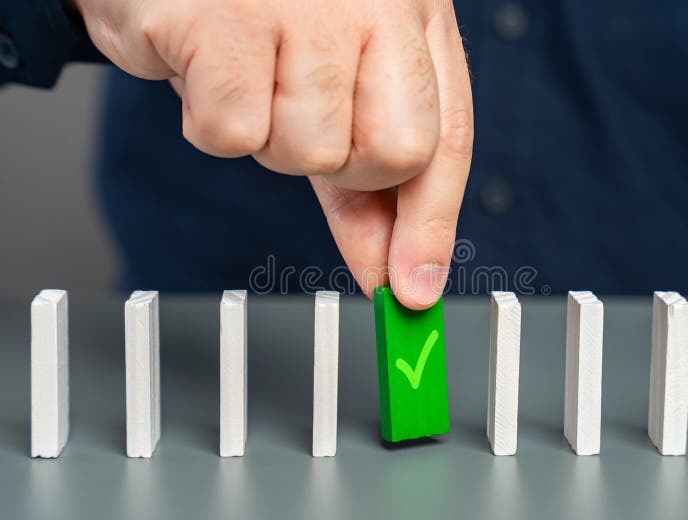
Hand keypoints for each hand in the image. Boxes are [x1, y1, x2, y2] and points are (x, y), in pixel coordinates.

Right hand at [72, 0, 472, 308]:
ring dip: (268, 134)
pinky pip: (232, 133)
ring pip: (309, 151)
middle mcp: (372, 0)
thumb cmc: (257, 16)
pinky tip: (206, 66)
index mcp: (410, 11)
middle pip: (393, 155)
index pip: (446, 137)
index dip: (431, 224)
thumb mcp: (334, 83)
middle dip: (343, 169)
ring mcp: (302, 5)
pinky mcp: (224, 20)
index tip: (414, 289)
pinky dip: (209, 119)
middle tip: (299, 117)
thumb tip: (396, 274)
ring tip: (247, 75)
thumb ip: (366, 175)